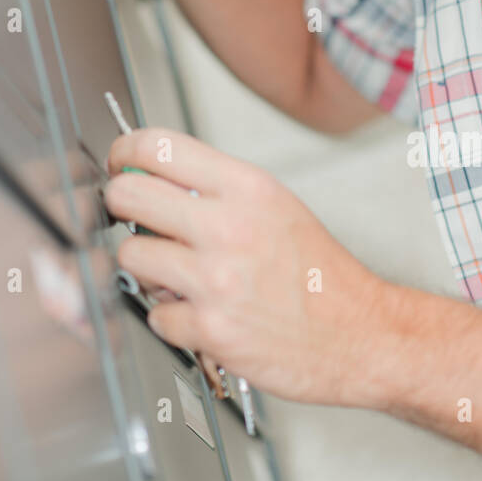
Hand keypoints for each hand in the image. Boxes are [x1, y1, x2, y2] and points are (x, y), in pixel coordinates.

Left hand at [104, 128, 395, 407]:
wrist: (361, 335)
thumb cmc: (321, 275)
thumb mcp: (275, 205)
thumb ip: (216, 187)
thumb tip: (152, 174)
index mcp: (246, 187)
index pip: (157, 145)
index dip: (125, 151)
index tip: (120, 163)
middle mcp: (228, 227)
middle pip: (127, 193)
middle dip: (121, 205)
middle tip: (134, 217)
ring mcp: (216, 280)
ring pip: (132, 254)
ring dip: (147, 267)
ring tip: (177, 275)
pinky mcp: (211, 329)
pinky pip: (154, 314)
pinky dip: (171, 319)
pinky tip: (200, 314)